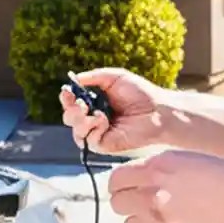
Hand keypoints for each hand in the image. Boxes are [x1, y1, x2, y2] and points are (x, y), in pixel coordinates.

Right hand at [58, 68, 174, 153]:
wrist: (158, 110)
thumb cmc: (140, 93)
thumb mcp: (114, 77)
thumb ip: (93, 77)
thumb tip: (74, 79)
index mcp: (95, 104)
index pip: (72, 104)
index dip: (66, 99)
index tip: (67, 92)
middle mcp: (94, 119)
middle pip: (69, 119)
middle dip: (70, 111)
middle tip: (80, 104)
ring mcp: (100, 134)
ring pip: (76, 132)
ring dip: (79, 121)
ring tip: (93, 113)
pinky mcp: (106, 145)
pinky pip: (89, 141)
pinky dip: (93, 128)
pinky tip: (103, 120)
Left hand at [108, 149, 223, 222]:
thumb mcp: (190, 159)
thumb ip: (161, 169)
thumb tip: (141, 178)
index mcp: (158, 168)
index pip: (116, 179)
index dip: (119, 185)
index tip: (124, 188)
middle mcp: (154, 194)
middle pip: (117, 204)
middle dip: (126, 203)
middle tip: (141, 205)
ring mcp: (162, 222)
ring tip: (160, 219)